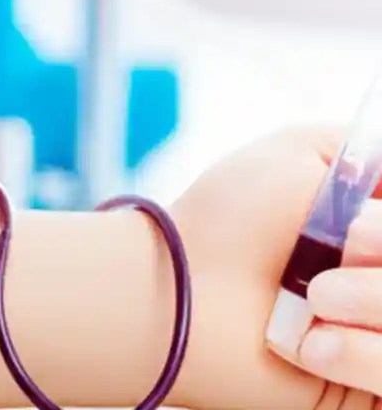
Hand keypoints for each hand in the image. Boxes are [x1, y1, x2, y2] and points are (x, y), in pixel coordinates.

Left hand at [170, 127, 378, 407]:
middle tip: (334, 260)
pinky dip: (365, 357)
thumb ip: (377, 154)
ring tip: (315, 299)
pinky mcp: (368, 395)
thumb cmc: (230, 217)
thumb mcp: (307, 151)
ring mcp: (381, 338)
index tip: (358, 228)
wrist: (175, 292)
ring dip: (378, 304)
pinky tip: (309, 346)